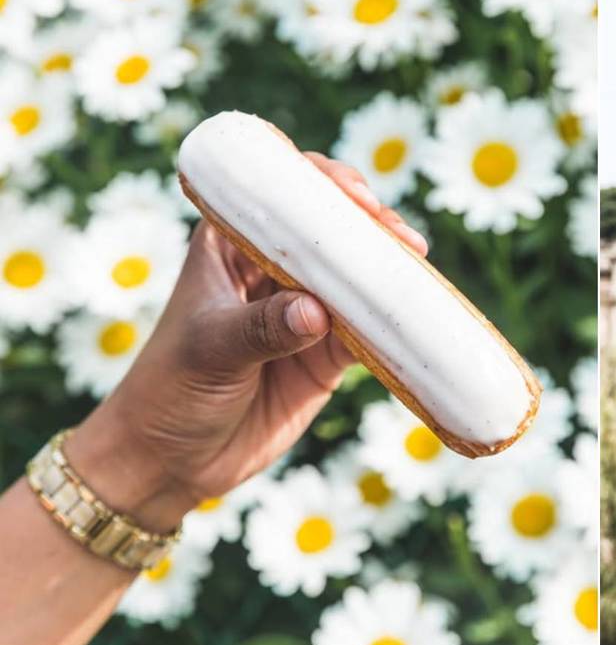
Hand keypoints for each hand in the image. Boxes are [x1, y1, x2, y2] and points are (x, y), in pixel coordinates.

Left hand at [65, 154, 427, 531]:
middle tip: (396, 234)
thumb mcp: (209, 350)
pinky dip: (392, 322)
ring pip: (356, 276)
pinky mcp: (328, 354)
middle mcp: (272, 270)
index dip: (318, 182)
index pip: (276, 194)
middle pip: (329, 230)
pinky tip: (417, 313)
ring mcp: (304, 311)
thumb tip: (317, 311)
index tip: (352, 194)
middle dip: (367, 224)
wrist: (172, 462)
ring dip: (387, 267)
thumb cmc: (169, 389)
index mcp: (231, 246)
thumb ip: (261, 328)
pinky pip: (369, 330)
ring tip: (416, 262)